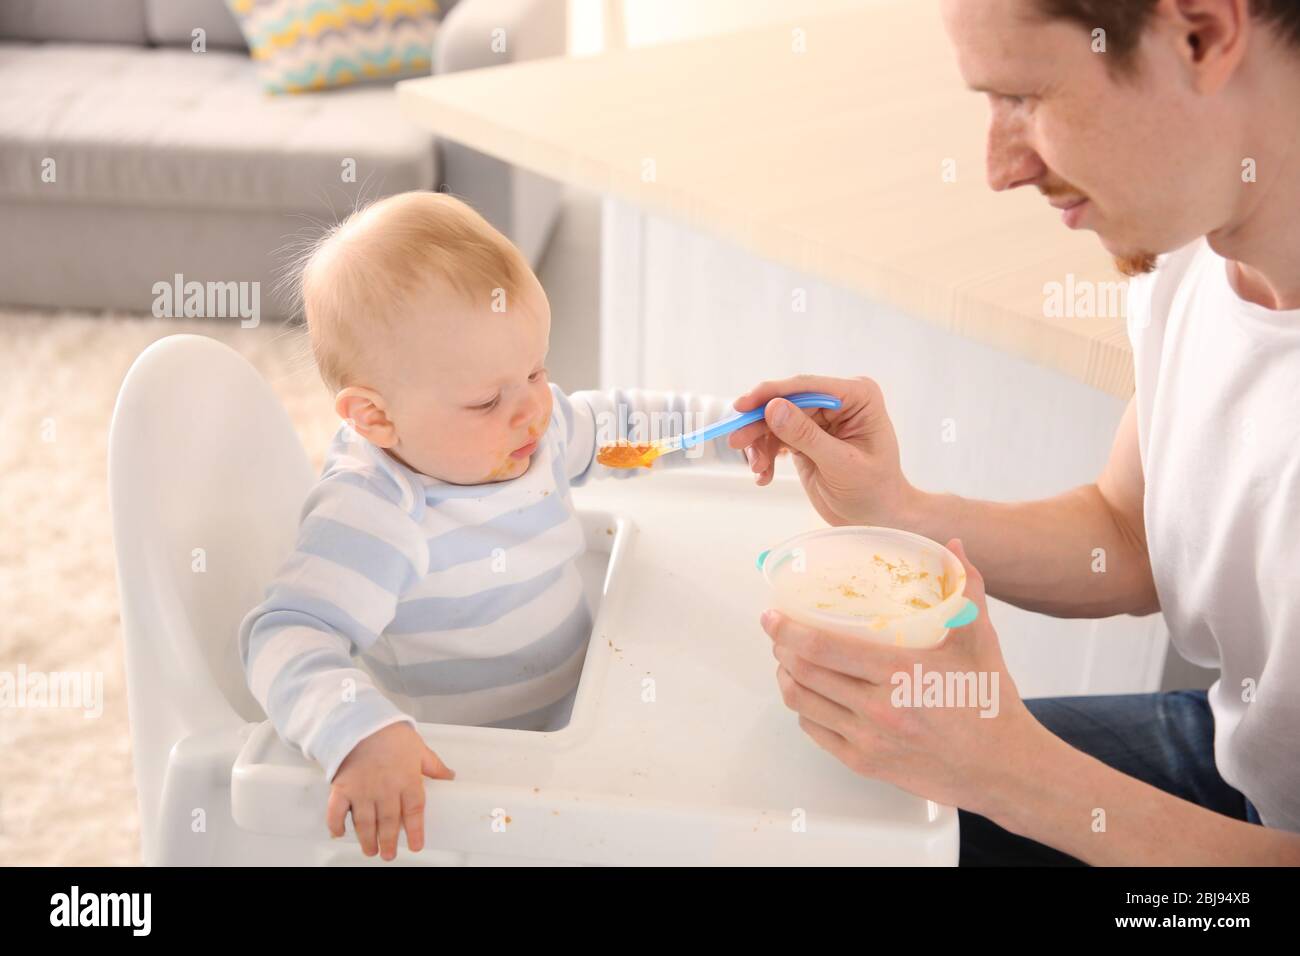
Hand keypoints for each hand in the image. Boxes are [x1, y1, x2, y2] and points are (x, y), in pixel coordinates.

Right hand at [327, 722, 454, 859]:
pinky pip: (336, 811)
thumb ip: (434, 766)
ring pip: (365, 822)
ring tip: (370, 850)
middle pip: (389, 822)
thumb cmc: (391, 733)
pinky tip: (339, 833)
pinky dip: (336, 824)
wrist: (362, 721)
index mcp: (407, 780)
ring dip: (367, 839)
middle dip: (388, 842)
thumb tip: (450, 776)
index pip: (414, 812)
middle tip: (388, 855)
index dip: (415, 831)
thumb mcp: (419, 748)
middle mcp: (385, 790)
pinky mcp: (342, 787)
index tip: (415, 846)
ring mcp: (362, 790)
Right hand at [728, 374, 914, 527]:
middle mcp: (837, 401)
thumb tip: (773, 408)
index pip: (807, 386)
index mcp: (857, 396)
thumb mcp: (840, 464)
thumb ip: (807, 436)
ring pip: (774, 420)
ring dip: (760, 444)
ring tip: (758, 470)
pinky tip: (765, 475)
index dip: (772, 393)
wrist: (876, 518)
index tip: (744, 406)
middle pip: (785, 402)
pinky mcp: (805, 436)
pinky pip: (775, 437)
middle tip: (735, 442)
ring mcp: (819, 418)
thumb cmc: (873, 491)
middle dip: (760, 424)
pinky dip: (766, 455)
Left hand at [760, 539, 1041, 818]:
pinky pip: (817, 732)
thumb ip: (966, 589)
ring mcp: (869, 740)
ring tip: (787, 661)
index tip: (771, 616)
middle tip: (777, 633)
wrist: (1003, 769)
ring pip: (803, 705)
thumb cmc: (989, 701)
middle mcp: (878, 709)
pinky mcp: (865, 764)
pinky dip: (804, 710)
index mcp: (901, 672)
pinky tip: (810, 695)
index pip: (823, 648)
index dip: (786, 631)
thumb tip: (954, 545)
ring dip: (787, 678)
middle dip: (781, 650)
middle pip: (804, 674)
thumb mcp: (979, 640)